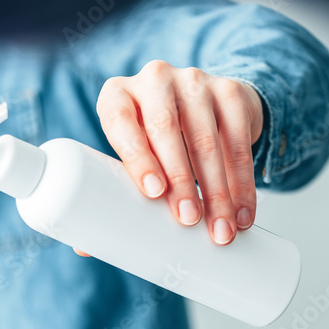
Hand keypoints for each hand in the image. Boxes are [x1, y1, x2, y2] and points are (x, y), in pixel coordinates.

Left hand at [82, 60, 263, 255]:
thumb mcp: (132, 156)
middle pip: (166, 130)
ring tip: (220, 229)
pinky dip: (243, 183)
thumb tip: (84, 248)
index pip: (120, 121)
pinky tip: (243, 212)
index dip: (136, 156)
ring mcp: (195, 81)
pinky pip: (240, 140)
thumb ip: (111, 192)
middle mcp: (154, 80)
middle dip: (181, 181)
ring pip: (207, 139)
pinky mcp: (230, 92)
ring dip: (217, 190)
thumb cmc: (154, 144)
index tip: (154, 193)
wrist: (205, 108)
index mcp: (117, 96)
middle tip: (188, 221)